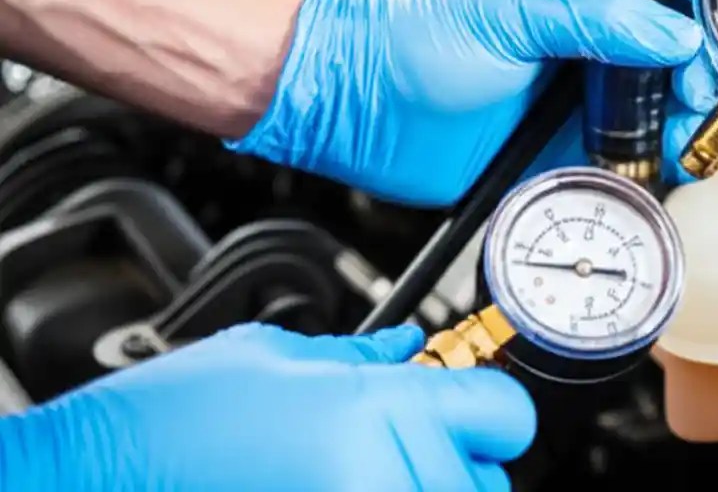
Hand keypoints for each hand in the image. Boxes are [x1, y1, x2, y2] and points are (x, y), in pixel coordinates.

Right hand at [0, 323, 534, 491]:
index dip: (489, 409)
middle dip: (460, 464)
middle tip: (409, 448)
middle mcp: (387, 474)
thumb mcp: (275, 358)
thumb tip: (407, 346)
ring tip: (371, 472)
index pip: (508, 414)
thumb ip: (361, 356)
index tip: (471, 409)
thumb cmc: (175, 419)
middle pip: (490, 485)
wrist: (103, 476)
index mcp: (380, 407)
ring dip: (430, 489)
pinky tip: (342, 484)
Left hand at [226, 0, 717, 205]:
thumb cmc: (419, 41)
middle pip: (697, 43)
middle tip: (695, 91)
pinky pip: (644, 159)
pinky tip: (660, 163)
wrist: (365, 111)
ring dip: (695, 120)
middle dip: (714, 68)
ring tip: (681, 134)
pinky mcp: (582, 152)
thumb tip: (673, 38)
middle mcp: (606, 39)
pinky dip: (666, 164)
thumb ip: (596, 14)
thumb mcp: (510, 8)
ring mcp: (596, 97)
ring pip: (679, 105)